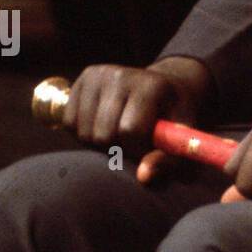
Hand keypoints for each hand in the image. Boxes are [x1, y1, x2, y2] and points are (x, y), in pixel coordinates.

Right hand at [61, 58, 211, 182]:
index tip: (145, 150)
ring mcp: (98, 75)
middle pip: (102, 134)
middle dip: (116, 148)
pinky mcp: (81, 79)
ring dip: (99, 144)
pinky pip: (69, 123)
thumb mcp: (182, 135)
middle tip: (131, 142)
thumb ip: (169, 159)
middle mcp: (121, 75)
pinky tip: (103, 124)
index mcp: (151, 85)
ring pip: (83, 132)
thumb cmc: (173, 115)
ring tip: (119, 133)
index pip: (130, 130)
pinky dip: (83, 133)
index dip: (136, 150)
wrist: (162, 85)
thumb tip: (143, 176)